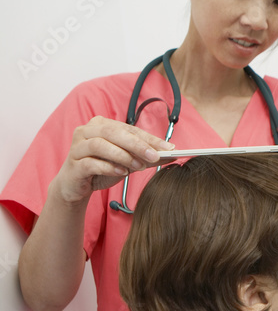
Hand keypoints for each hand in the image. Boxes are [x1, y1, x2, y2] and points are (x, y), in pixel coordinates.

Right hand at [52, 116, 175, 204]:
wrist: (75, 185)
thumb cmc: (101, 168)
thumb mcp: (126, 161)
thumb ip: (145, 156)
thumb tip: (170, 154)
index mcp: (101, 125)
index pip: (129, 129)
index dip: (149, 138)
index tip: (168, 148)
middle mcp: (86, 131)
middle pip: (113, 132)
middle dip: (136, 144)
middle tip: (155, 156)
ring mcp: (77, 147)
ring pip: (100, 145)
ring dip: (122, 155)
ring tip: (138, 166)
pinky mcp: (73, 165)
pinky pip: (90, 163)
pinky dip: (108, 167)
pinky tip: (121, 172)